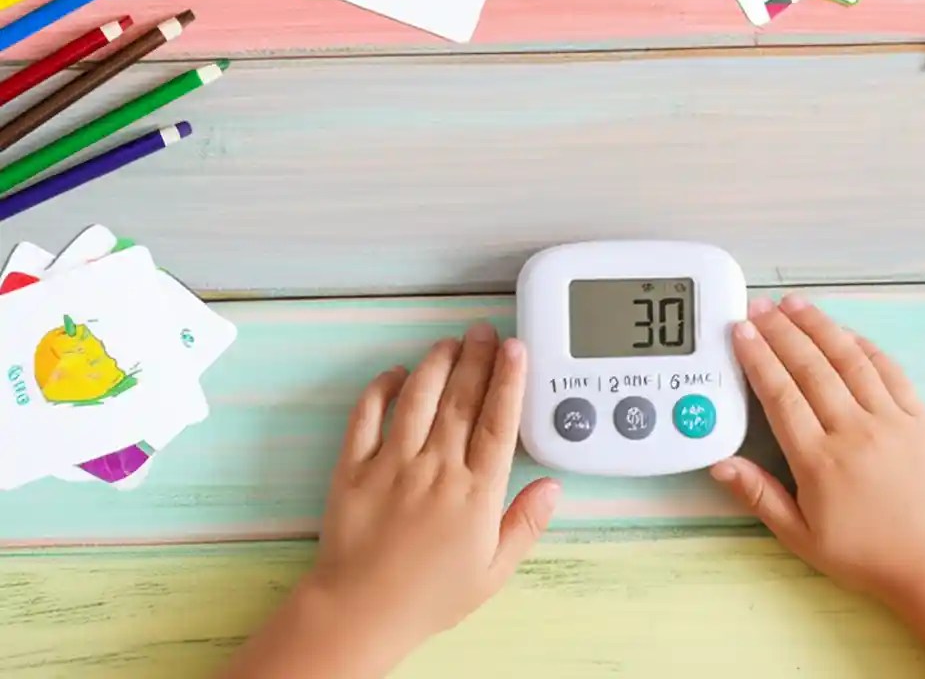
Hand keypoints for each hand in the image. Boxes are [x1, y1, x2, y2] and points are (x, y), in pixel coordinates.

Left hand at [310, 323, 560, 642]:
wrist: (361, 613)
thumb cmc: (429, 598)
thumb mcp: (493, 571)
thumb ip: (526, 524)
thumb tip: (552, 487)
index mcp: (475, 493)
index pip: (499, 422)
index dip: (509, 380)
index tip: (515, 350)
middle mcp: (436, 469)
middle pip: (462, 400)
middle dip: (477, 359)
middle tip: (485, 331)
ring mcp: (393, 465)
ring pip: (418, 397)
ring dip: (436, 364)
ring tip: (449, 343)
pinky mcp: (354, 468)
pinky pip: (367, 416)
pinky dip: (381, 389)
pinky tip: (396, 374)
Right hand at [710, 294, 924, 677]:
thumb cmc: (865, 555)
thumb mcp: (800, 536)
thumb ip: (759, 495)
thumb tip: (720, 464)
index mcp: (819, 462)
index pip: (780, 395)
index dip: (758, 358)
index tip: (740, 332)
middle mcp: (854, 433)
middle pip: (811, 368)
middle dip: (781, 331)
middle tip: (758, 306)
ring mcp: (891, 421)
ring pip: (850, 360)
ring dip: (819, 327)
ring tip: (794, 304)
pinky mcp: (920, 419)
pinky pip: (890, 371)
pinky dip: (864, 346)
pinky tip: (844, 332)